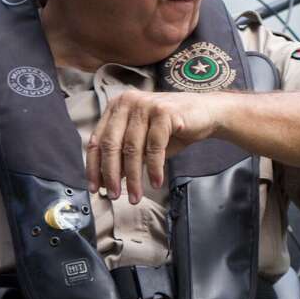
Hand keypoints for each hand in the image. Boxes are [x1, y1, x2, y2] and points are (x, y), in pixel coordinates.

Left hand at [86, 90, 226, 202]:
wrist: (206, 113)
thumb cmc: (171, 129)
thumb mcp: (142, 143)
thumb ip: (124, 156)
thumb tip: (106, 182)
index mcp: (116, 107)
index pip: (97, 140)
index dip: (94, 167)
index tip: (95, 188)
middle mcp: (127, 102)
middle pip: (111, 145)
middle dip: (111, 174)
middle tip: (114, 195)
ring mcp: (145, 105)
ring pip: (132, 148)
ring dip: (133, 177)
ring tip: (136, 196)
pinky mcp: (163, 112)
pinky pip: (154, 147)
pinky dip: (154, 168)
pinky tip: (156, 182)